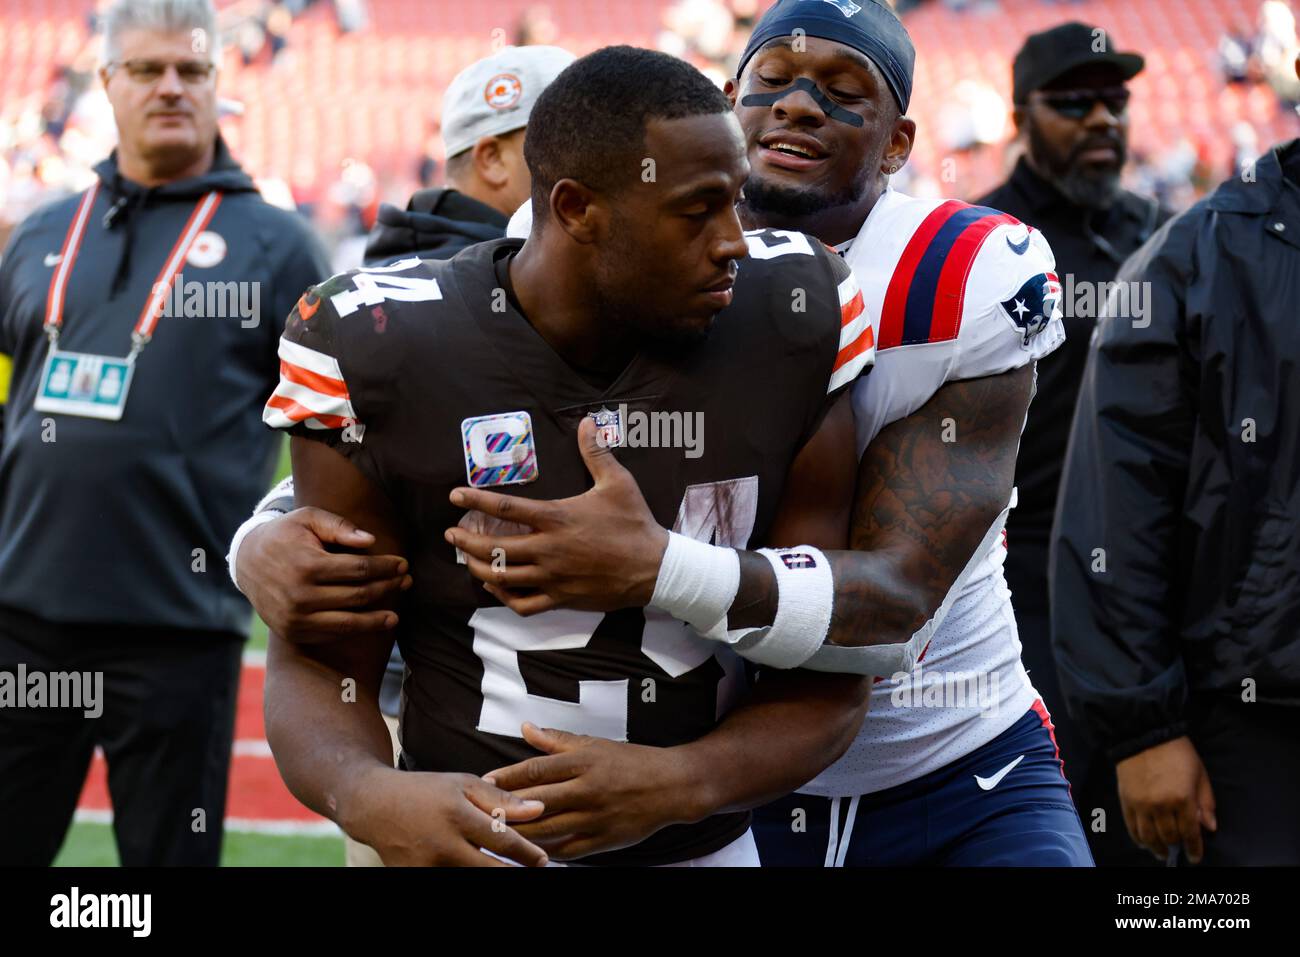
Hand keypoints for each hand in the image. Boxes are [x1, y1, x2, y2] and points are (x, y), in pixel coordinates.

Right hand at [237, 508, 411, 642]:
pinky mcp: (293, 632)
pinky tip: (371, 624)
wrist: (247, 561)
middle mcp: (301, 595)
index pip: (360, 570)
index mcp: (307, 565)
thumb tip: (370, 541)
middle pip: (359, 595)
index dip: (386, 567)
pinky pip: (332, 634)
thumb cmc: (285, 535)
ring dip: (377, 619)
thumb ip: (339, 526)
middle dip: (388, 588)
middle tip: (407, 582)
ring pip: (349, 622)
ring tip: (396, 616)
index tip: (403, 564)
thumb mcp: (308, 519)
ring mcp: (296, 618)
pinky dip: (354, 630)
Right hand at [347, 765, 549, 866]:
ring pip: (470, 878)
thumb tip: (537, 810)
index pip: (502, 840)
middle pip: (490, 869)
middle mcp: (442, 845)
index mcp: (456, 816)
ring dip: (491, 873)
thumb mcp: (462, 784)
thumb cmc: (424, 791)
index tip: (544, 859)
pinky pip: (451, 879)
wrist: (375, 806)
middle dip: (515, 873)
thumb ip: (500, 798)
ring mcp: (427, 866)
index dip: (527, 853)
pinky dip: (467, 873)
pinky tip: (478, 866)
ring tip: (506, 868)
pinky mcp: (415, 878)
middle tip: (535, 870)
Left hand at [444, 417, 669, 615]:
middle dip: (466, 541)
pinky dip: (503, 597)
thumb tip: (586, 421)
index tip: (455, 496)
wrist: (655, 568)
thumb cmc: (634, 523)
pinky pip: (523, 604)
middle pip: (494, 548)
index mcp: (557, 518)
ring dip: (478, 568)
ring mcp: (553, 577)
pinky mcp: (562, 598)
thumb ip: (596, 452)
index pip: (506, 508)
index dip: (475, 501)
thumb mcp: (618, 482)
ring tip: (467, 559)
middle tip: (451, 535)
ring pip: (502, 578)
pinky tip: (495, 586)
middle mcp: (549, 549)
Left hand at [483, 723, 700, 859]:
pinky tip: (531, 850)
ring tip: (498, 834)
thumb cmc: (631, 762)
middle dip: (507, 808)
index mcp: (585, 761)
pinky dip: (548, 851)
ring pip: (550, 829)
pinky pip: (569, 850)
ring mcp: (597, 817)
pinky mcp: (605, 840)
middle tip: (482, 811)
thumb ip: (557, 740)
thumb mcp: (595, 744)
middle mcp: (589, 788)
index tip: (485, 781)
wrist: (673, 786)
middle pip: (538, 801)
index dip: (508, 776)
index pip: (537, 769)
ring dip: (522, 833)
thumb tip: (525, 728)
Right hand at [1116, 736, 1217, 863]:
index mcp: (1182, 799)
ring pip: (1149, 836)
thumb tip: (1208, 827)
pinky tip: (1143, 843)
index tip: (1195, 857)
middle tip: (1179, 849)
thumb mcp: (1200, 774)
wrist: (1145, 733)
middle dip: (1176, 846)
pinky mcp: (1126, 800)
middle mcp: (1161, 806)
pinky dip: (1138, 838)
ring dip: (1156, 847)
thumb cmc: (1177, 752)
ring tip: (1161, 852)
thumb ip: (1205, 802)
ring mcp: (1141, 804)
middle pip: (1169, 836)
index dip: (1194, 849)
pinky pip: (1131, 826)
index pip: (1189, 833)